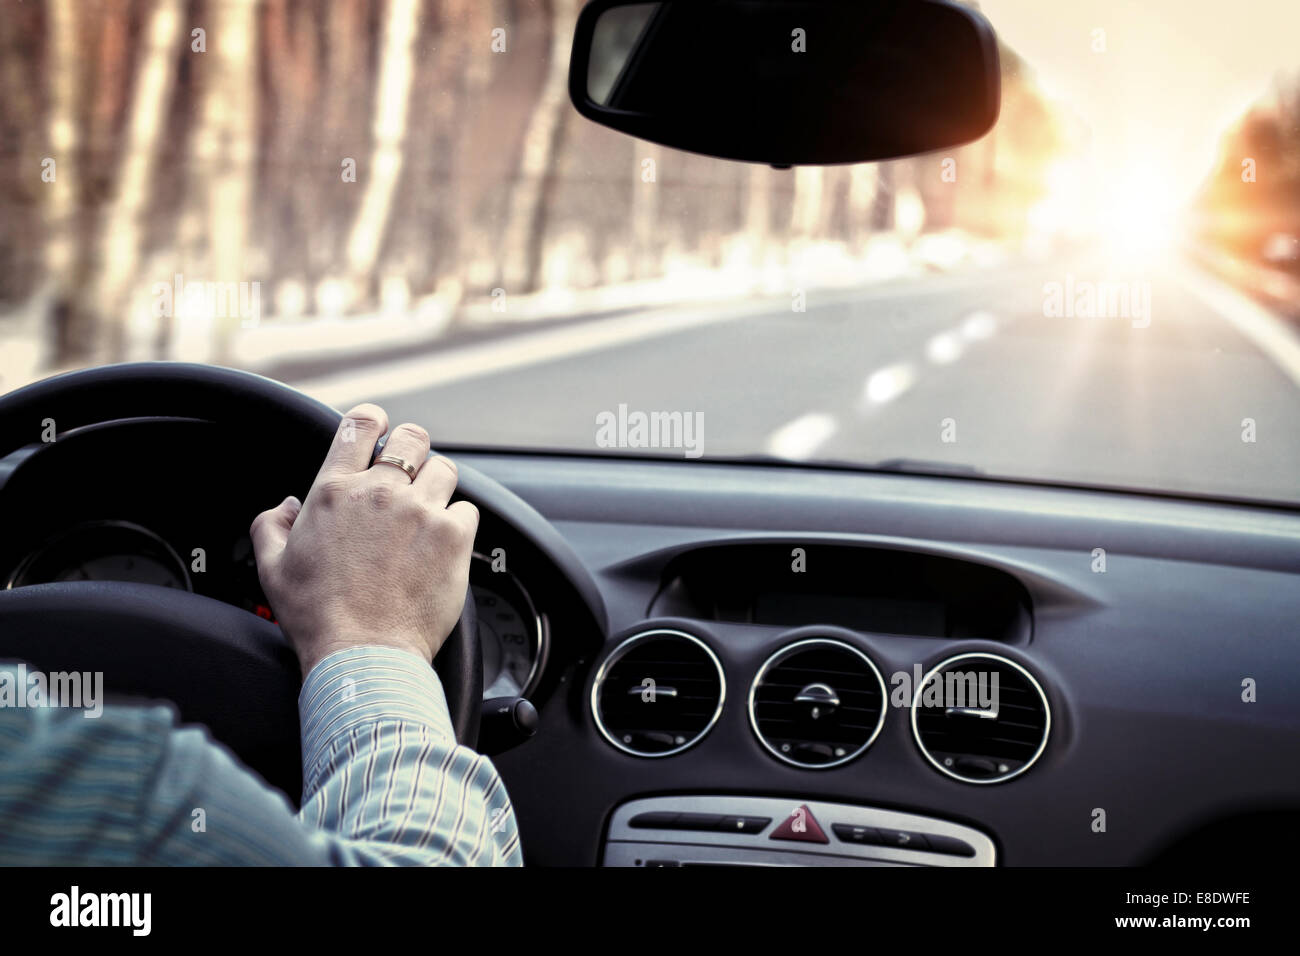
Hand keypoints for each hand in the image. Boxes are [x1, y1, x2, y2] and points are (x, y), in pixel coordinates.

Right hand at [250, 404, 478, 676]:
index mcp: (334, 492)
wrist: (363, 655)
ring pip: (445, 470)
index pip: (360, 426)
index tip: (380, 427)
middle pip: (412, 437)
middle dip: (413, 449)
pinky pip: (468, 509)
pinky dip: (460, 522)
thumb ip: (271, 526)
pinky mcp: (454, 535)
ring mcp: (420, 511)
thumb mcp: (273, 569)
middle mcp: (380, 493)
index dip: (373, 420)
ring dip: (438, 486)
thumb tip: (286, 506)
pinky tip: (445, 544)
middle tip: (410, 473)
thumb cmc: (318, 618)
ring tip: (428, 514)